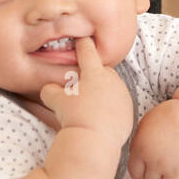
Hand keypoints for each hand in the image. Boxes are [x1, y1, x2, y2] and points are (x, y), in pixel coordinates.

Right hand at [38, 37, 132, 151]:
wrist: (95, 140)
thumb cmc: (74, 116)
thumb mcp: (56, 101)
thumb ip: (51, 90)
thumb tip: (49, 88)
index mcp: (94, 73)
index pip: (88, 52)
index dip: (83, 44)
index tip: (82, 39)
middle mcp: (112, 80)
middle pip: (103, 70)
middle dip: (94, 74)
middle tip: (83, 84)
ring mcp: (123, 95)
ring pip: (113, 87)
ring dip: (104, 90)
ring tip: (92, 103)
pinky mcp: (129, 110)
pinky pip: (120, 103)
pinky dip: (112, 106)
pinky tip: (102, 116)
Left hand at [127, 98, 178, 178]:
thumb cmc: (170, 116)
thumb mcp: (145, 125)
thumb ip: (138, 146)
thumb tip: (135, 165)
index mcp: (142, 149)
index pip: (136, 175)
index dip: (142, 171)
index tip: (149, 166)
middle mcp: (157, 161)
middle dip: (158, 172)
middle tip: (167, 160)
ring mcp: (176, 169)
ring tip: (177, 167)